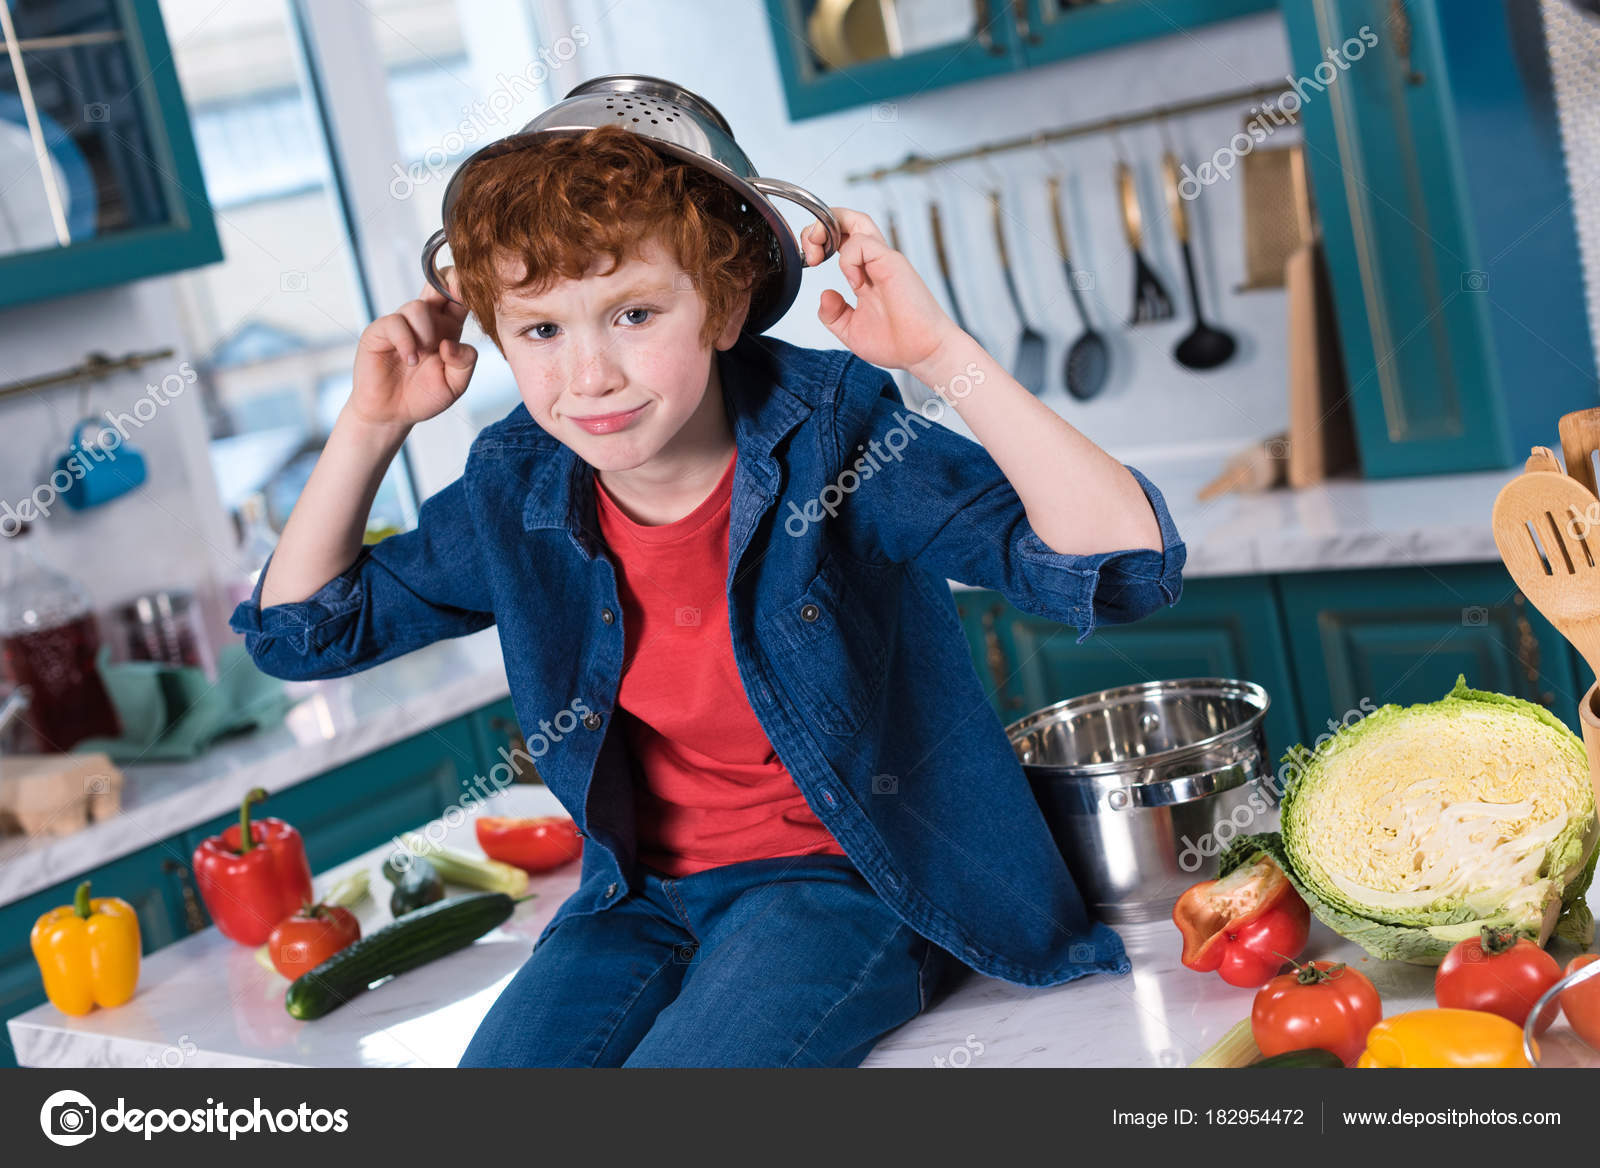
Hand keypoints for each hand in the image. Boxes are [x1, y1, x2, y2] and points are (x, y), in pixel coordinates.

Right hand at [350, 267, 478, 429]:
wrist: (393, 414)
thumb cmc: (424, 397)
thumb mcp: (455, 385)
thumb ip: (464, 363)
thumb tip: (450, 343)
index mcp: (449, 327)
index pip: (461, 297)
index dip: (469, 290)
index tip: (477, 294)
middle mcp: (426, 321)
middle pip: (438, 285)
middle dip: (448, 283)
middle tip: (455, 295)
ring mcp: (402, 324)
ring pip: (418, 306)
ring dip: (425, 330)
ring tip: (423, 355)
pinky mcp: (380, 332)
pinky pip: (395, 323)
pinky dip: (406, 341)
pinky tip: (410, 359)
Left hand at [802, 207, 960, 372]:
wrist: (923, 353)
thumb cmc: (897, 343)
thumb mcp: (851, 331)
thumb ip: (833, 315)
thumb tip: (825, 295)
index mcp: (865, 272)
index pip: (839, 237)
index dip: (818, 241)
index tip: (810, 264)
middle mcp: (874, 261)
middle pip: (845, 219)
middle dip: (817, 226)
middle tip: (810, 255)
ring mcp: (883, 260)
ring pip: (855, 220)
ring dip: (828, 230)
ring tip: (820, 256)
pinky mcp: (891, 263)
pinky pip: (862, 243)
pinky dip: (848, 260)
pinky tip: (855, 283)